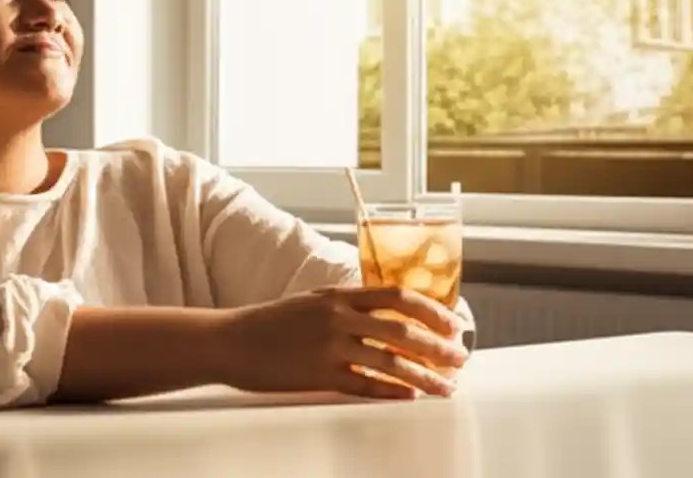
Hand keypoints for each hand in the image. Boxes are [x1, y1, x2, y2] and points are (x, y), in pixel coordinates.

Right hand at [218, 286, 468, 398]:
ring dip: (425, 376)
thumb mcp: (312, 301)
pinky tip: (411, 397)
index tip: (454, 324)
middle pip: (402, 330)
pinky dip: (391, 392)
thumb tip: (385, 313)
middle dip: (438, 346)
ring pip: (390, 362)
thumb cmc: (270, 322)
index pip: (397, 297)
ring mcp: (329, 347)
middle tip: (460, 358)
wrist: (231, 340)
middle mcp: (338, 318)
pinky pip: (364, 385)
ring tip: (446, 387)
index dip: (432, 311)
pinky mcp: (318, 376)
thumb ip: (347, 304)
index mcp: (338, 295)